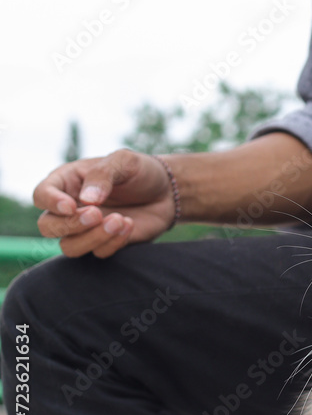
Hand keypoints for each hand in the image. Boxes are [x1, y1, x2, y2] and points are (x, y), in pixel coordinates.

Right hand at [33, 149, 175, 257]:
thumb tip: (86, 199)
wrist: (168, 191)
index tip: (71, 205)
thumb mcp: (124, 161)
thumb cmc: (140, 171)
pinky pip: (99, 253)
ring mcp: (86, 230)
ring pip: (70, 247)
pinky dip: (114, 242)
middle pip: (48, 226)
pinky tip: (130, 224)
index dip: (50, 202)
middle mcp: (71, 208)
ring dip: (92, 238)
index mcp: (67, 183)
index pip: (41, 195)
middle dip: (70, 225)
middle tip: (97, 214)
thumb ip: (103, 175)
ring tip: (119, 220)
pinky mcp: (105, 244)